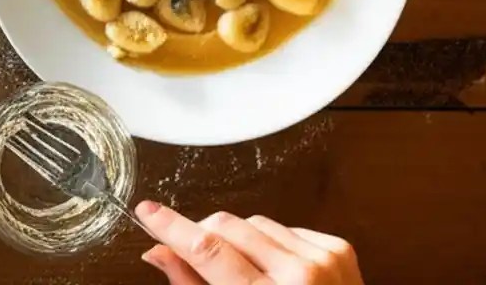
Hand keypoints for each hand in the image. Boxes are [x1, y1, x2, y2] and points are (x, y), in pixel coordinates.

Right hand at [137, 202, 364, 284]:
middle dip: (202, 233)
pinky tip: (277, 269)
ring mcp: (322, 259)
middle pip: (226, 226)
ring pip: (253, 223)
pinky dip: (272, 243)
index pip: (208, 250)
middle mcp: (299, 275)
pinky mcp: (338, 248)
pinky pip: (285, 228)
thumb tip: (158, 253)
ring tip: (246, 271)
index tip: (147, 210)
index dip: (171, 227)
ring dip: (239, 239)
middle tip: (193, 251)